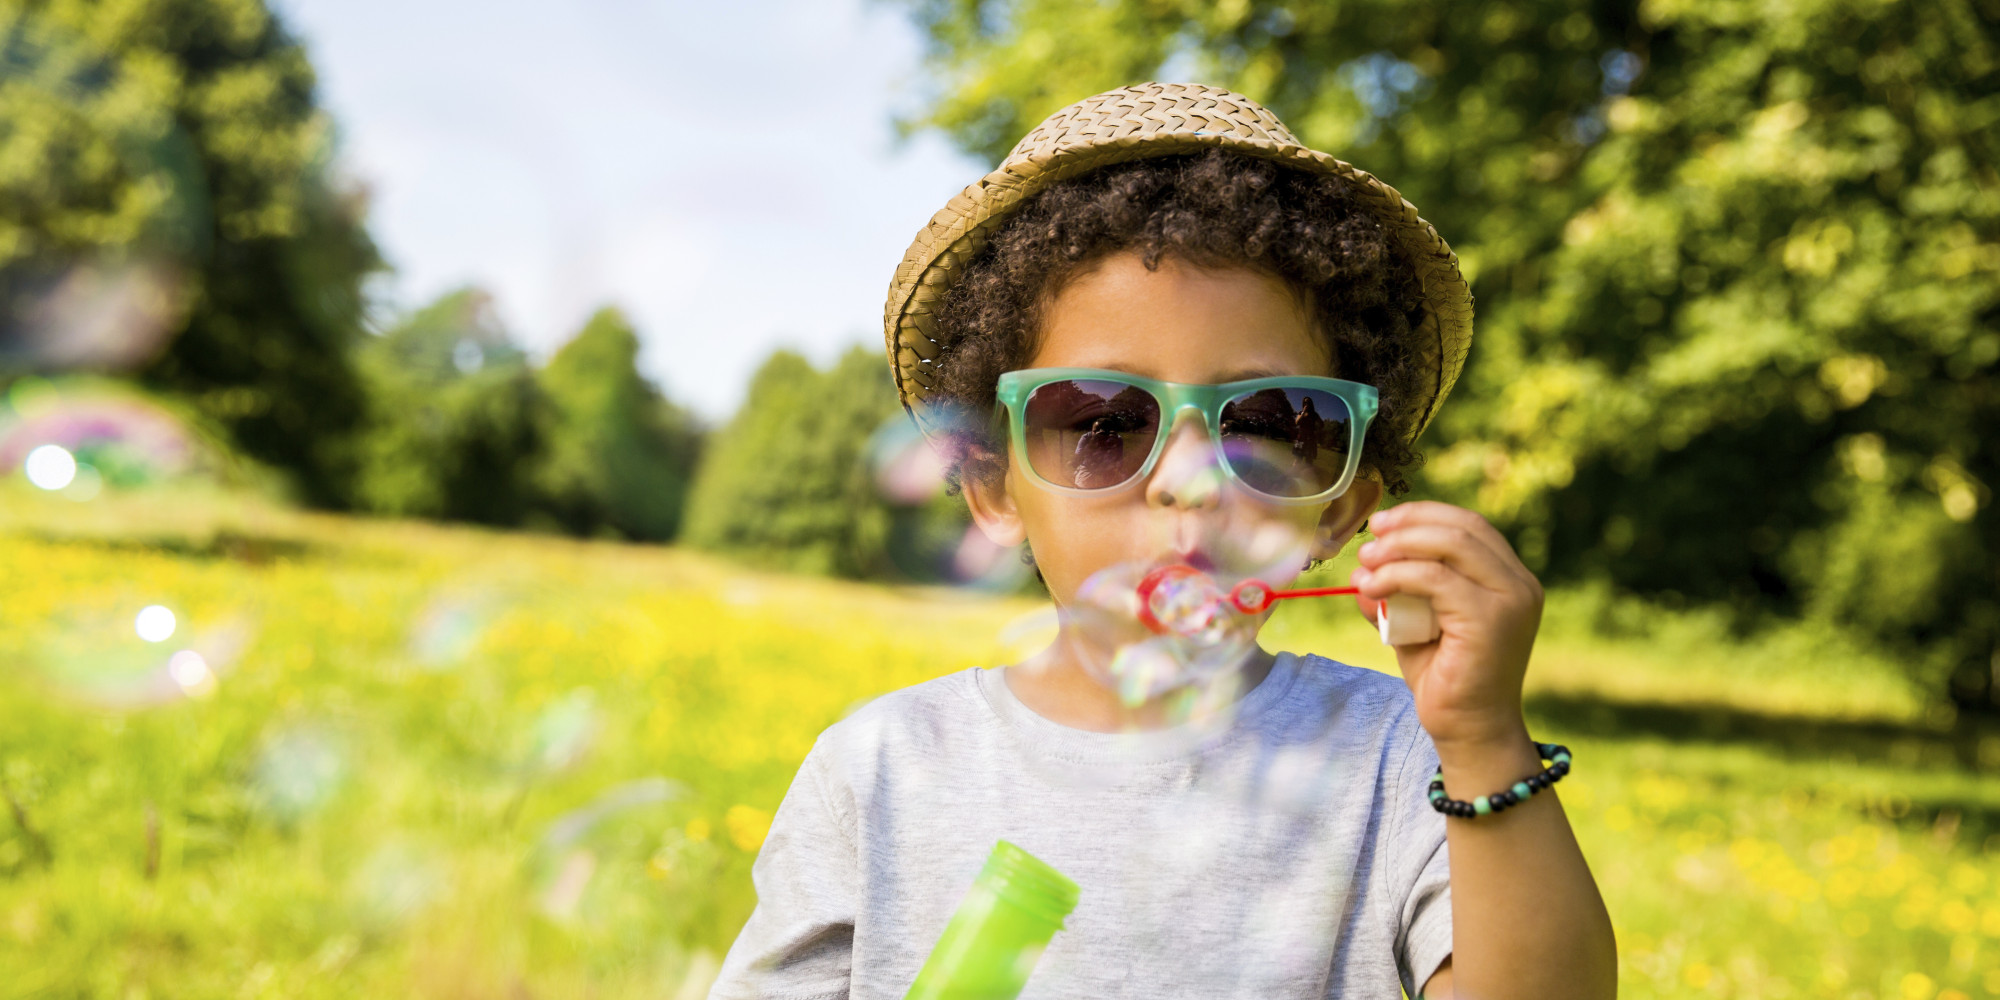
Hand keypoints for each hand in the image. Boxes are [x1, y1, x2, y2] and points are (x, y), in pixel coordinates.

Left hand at [1350, 502, 1542, 750]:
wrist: (1470, 731)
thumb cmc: (1445, 679)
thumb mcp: (1413, 626)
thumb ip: (1394, 596)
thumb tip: (1359, 570)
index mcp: (1509, 579)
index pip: (1468, 526)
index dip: (1423, 515)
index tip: (1382, 525)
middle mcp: (1519, 584)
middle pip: (1462, 527)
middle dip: (1409, 524)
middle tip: (1369, 540)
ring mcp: (1510, 600)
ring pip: (1450, 545)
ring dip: (1399, 547)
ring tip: (1365, 563)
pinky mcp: (1490, 619)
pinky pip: (1435, 578)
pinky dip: (1396, 575)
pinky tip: (1371, 588)